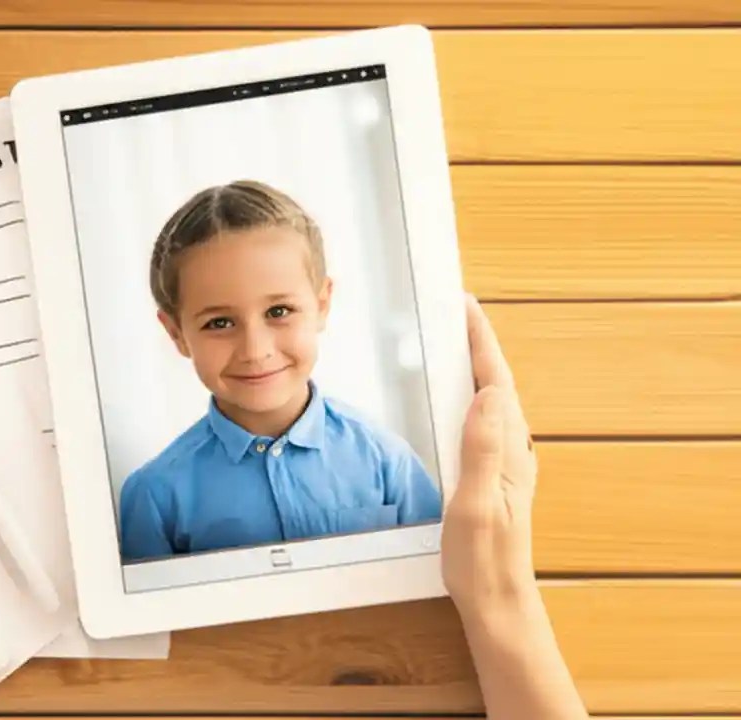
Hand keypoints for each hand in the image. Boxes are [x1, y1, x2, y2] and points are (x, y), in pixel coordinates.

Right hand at [442, 295, 539, 616]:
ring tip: (455, 340)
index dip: (480, 341)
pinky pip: (482, 419)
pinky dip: (469, 393)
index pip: (496, 381)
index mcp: (509, 450)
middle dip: (477, 343)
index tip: (465, 307)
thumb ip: (483, 448)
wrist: (495, 598)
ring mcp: (505, 461)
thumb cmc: (483, 557)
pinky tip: (456, 396)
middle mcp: (513, 449)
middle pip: (496, 382)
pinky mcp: (493, 472)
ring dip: (475, 365)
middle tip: (457, 311)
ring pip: (491, 399)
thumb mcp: (475, 502)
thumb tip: (489, 393)